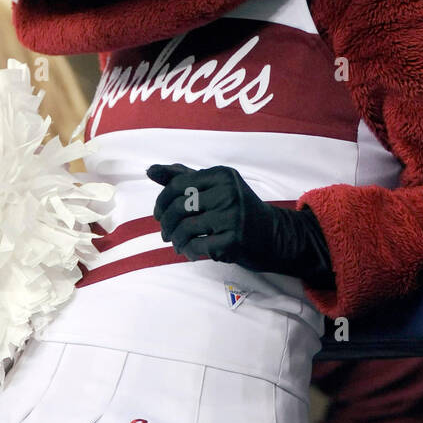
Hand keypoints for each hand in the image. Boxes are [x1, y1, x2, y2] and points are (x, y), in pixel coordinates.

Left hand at [146, 163, 334, 286]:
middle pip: (179, 206)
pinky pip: (198, 246)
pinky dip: (189, 251)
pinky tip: (192, 252)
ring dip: (176, 240)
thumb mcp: (215, 187)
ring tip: (178, 245)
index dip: (162, 201)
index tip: (160, 215)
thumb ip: (183, 177)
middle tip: (166, 234)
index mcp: (221, 175)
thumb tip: (150, 170)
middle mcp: (227, 192)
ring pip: (185, 228)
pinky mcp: (234, 239)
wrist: (273, 235)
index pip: (178, 184)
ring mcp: (232, 216)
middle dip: (166, 223)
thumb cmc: (237, 209)